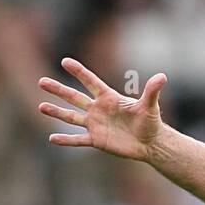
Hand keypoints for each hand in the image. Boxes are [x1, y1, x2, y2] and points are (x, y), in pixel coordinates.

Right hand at [38, 58, 167, 161]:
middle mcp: (98, 109)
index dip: (79, 72)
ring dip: (57, 112)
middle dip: (59, 90)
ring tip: (41, 107)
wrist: (150, 143)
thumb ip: (152, 91)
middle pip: (74, 97)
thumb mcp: (150, 106)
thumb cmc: (150, 122)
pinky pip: (78, 140)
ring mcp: (95, 124)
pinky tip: (52, 139)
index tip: (65, 61)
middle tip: (41, 81)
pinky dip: (66, 140)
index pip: (90, 81)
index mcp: (108, 97)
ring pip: (72, 117)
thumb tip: (162, 76)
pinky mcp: (97, 140)